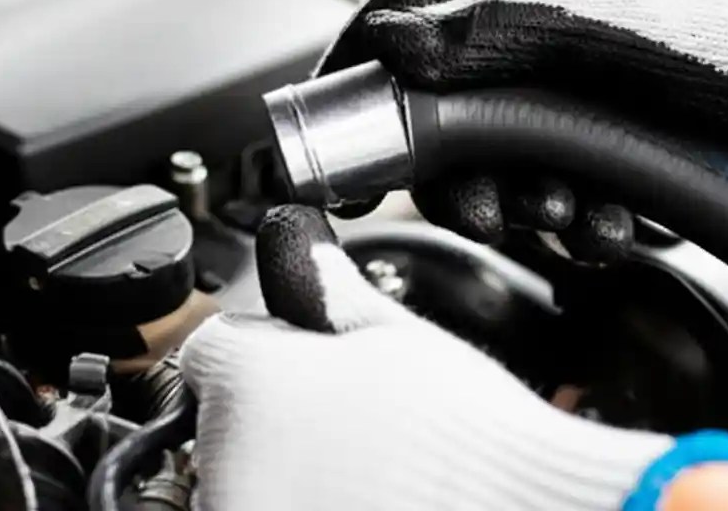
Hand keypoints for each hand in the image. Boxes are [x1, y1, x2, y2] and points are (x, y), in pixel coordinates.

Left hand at [180, 205, 675, 510]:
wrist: (516, 508)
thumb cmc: (467, 434)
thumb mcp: (397, 336)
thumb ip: (331, 290)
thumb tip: (302, 243)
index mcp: (245, 388)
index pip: (211, 352)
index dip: (264, 353)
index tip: (301, 371)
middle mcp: (225, 466)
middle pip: (221, 424)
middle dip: (271, 419)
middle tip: (347, 429)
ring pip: (239, 480)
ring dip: (280, 475)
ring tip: (360, 472)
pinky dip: (298, 509)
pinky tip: (355, 501)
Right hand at [317, 0, 727, 247]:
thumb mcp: (602, 8)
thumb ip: (490, 25)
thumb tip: (391, 43)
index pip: (403, 8)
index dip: (357, 67)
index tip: (331, 132)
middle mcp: (529, 25)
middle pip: (440, 105)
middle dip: (457, 171)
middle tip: (487, 212)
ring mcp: (561, 82)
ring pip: (494, 158)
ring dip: (522, 202)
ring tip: (572, 214)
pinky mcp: (595, 132)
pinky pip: (551, 184)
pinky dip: (574, 216)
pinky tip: (611, 220)